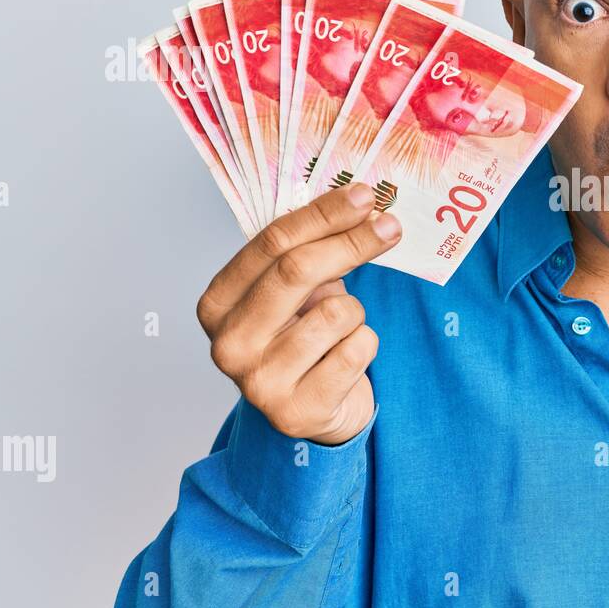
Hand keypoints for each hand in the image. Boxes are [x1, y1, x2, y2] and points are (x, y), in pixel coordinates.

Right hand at [196, 183, 401, 445]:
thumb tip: (360, 203)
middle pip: (297, 270)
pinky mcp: (297, 412)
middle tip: (390, 226)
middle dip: (351, 241)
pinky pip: (357, 349)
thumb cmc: (306, 338)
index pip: (272, 242)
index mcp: (218, 303)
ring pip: (337, 313)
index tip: (363, 195)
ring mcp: (259, 382)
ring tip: (342, 330)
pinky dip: (364, 345)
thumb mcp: (295, 292)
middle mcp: (229, 343)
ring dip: (356, 313)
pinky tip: (346, 359)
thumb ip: (310, 251)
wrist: (315, 412)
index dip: (323, 214)